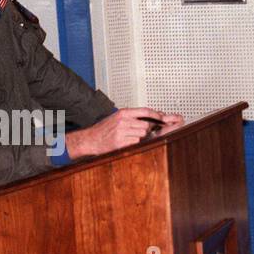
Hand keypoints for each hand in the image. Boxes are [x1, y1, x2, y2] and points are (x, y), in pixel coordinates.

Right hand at [66, 107, 180, 158]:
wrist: (91, 139)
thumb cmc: (104, 129)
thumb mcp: (117, 118)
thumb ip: (132, 117)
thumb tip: (150, 117)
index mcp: (123, 113)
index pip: (145, 111)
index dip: (156, 114)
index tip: (163, 117)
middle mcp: (123, 120)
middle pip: (146, 125)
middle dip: (148, 129)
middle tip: (143, 132)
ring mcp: (122, 131)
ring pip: (143, 134)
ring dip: (141, 137)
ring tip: (131, 137)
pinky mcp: (121, 142)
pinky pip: (136, 142)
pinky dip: (135, 143)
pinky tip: (127, 142)